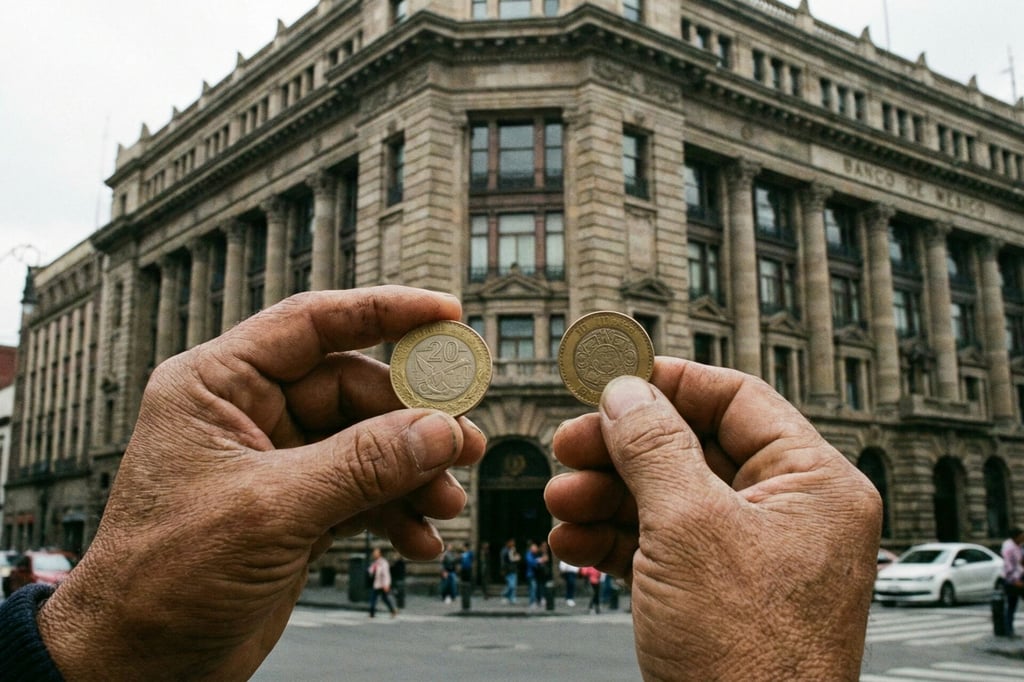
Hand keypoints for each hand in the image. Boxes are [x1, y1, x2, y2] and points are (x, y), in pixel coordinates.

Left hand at [38, 287, 485, 680]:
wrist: (139, 667)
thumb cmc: (165, 579)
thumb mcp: (271, 510)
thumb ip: (363, 465)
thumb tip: (440, 430)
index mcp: (218, 385)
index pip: (312, 325)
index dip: (384, 312)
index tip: (445, 314)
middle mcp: (248, 414)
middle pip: (354, 389)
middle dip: (413, 420)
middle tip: (464, 443)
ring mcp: (276, 463)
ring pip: (366, 444)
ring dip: (412, 472)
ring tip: (447, 501)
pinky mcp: (296, 510)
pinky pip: (362, 492)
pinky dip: (395, 512)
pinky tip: (421, 538)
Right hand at [546, 361, 880, 679]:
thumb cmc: (745, 654)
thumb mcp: (689, 528)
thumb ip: (653, 446)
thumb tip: (625, 390)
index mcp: (814, 483)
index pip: (738, 399)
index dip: (669, 383)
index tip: (610, 377)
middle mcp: (789, 514)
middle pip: (692, 449)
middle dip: (621, 450)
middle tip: (566, 446)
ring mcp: (752, 558)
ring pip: (669, 499)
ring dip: (606, 497)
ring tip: (559, 502)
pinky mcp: (718, 597)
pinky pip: (663, 547)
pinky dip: (615, 541)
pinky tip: (571, 544)